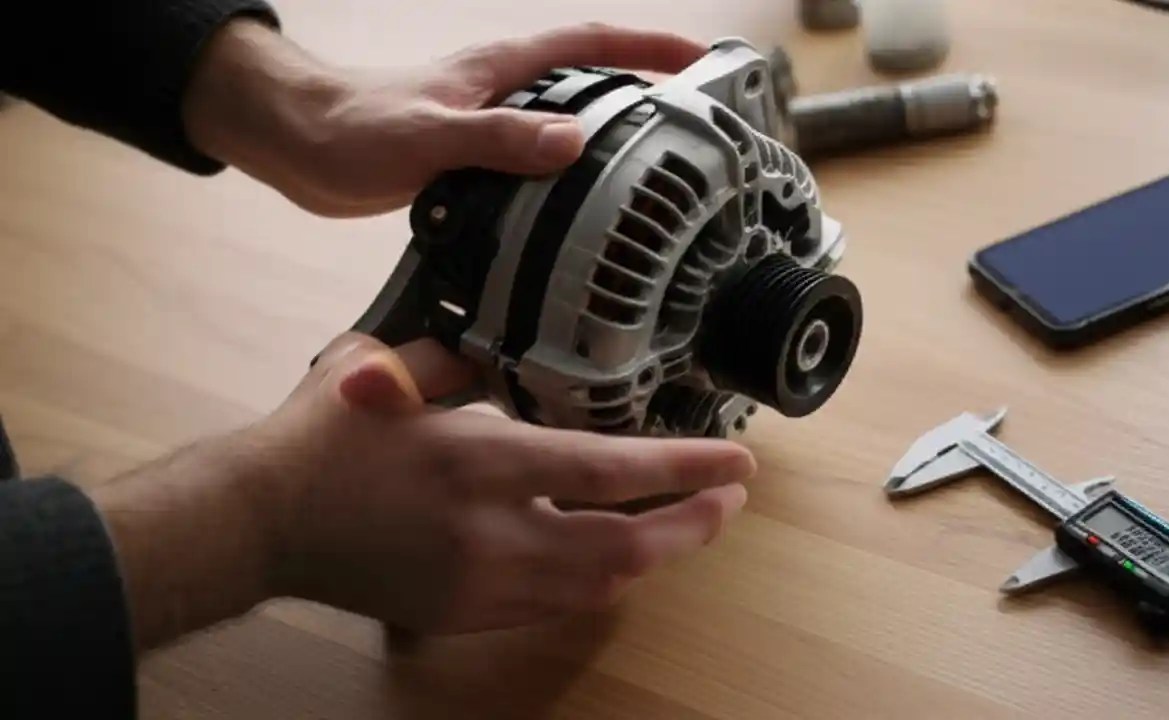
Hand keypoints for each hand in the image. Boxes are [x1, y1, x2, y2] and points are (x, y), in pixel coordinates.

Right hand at [92, 332, 753, 648]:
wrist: (262, 523)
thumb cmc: (320, 441)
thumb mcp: (391, 369)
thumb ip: (460, 359)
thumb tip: (502, 353)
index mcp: (478, 461)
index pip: (609, 470)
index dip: (684, 468)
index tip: (735, 462)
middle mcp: (491, 531)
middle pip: (624, 545)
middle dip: (691, 524)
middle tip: (729, 498)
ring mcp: (480, 581)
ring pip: (599, 584)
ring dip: (655, 554)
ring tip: (689, 524)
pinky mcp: (466, 611)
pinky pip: (557, 602)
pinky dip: (601, 576)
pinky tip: (619, 551)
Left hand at [183, 21, 708, 216]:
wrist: (296, 143)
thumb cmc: (351, 129)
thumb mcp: (431, 136)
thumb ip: (500, 139)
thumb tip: (573, 142)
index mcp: (501, 69)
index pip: (591, 43)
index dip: (650, 46)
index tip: (700, 60)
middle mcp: (502, 89)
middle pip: (591, 79)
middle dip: (645, 91)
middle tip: (692, 125)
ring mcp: (488, 121)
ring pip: (566, 123)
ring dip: (609, 139)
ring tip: (652, 176)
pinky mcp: (472, 156)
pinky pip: (536, 160)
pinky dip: (566, 177)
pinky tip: (575, 212)